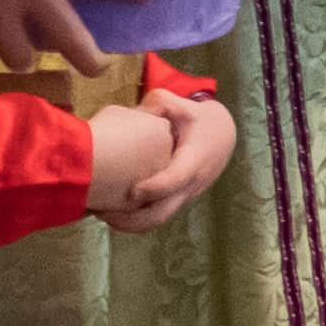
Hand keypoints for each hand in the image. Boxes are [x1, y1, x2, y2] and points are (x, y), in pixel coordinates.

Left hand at [86, 88, 238, 231]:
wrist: (224, 135)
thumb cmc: (199, 120)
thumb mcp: (182, 104)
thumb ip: (159, 103)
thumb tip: (135, 112)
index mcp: (193, 160)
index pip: (175, 180)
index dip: (154, 188)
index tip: (132, 190)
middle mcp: (190, 184)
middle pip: (162, 213)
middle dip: (131, 219)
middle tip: (101, 212)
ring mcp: (185, 196)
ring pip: (158, 220)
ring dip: (130, 223)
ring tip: (101, 213)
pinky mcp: (178, 200)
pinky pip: (158, 215)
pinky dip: (136, 218)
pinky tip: (113, 209)